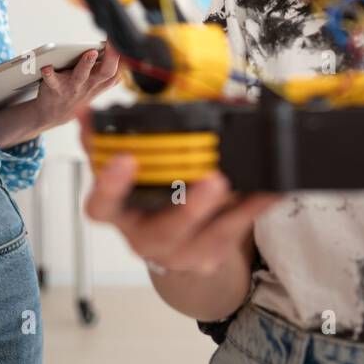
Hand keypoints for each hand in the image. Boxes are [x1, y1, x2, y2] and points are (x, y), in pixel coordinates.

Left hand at [27, 45, 122, 131]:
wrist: (54, 114)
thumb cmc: (76, 92)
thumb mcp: (97, 84)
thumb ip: (107, 70)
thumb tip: (118, 49)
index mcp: (100, 80)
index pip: (117, 68)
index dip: (123, 55)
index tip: (125, 40)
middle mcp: (90, 84)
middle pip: (107, 72)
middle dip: (112, 57)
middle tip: (114, 43)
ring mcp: (74, 87)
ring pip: (82, 75)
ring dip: (87, 64)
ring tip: (91, 53)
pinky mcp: (56, 88)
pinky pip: (53, 81)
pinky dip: (49, 74)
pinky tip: (47, 67)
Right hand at [77, 108, 278, 274]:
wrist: (173, 248)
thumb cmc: (147, 201)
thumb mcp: (123, 173)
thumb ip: (107, 141)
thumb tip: (90, 110)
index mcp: (120, 214)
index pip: (102, 206)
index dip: (110, 185)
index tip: (126, 158)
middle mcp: (147, 238)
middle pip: (165, 230)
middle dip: (190, 208)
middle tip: (213, 180)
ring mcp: (182, 252)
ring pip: (208, 237)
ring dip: (232, 208)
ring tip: (249, 182)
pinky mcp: (212, 254)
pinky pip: (239, 230)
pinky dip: (257, 205)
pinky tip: (273, 185)